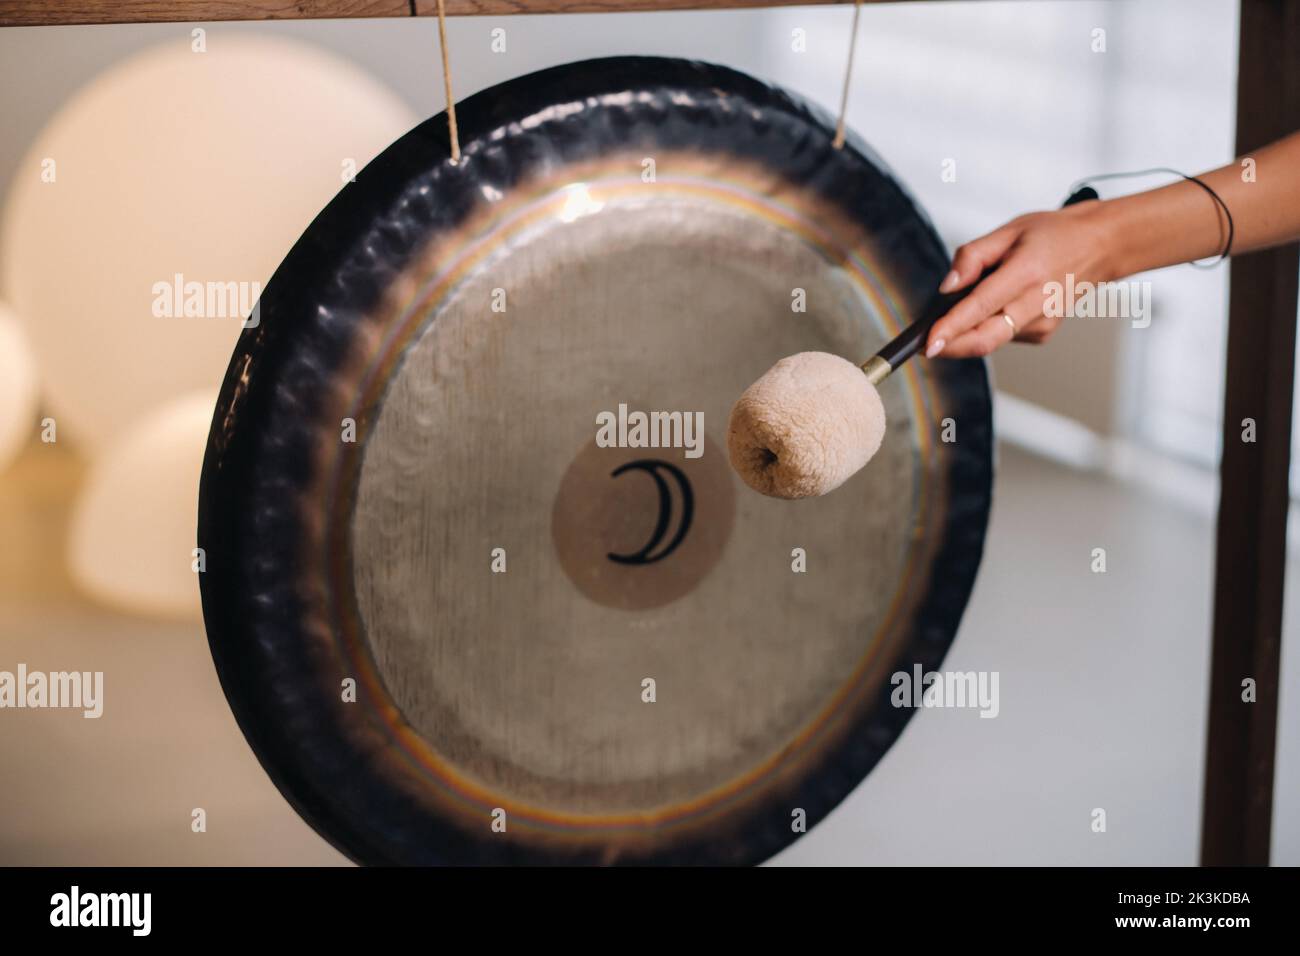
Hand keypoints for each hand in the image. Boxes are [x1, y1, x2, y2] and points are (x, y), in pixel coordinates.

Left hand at [925, 200, 1119, 358]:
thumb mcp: (1010, 230)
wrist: (1100, 247)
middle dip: (950, 346)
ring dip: (968, 330)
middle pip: (985, 339)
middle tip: (924, 344)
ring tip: (971, 303)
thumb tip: (946, 287)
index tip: (928, 344)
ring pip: (991, 339)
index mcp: (1026, 273)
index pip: (981, 308)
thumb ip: (973, 257)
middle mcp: (1037, 303)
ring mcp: (1043, 323)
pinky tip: (999, 305)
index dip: (951, 329)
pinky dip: (989, 325)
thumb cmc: (1054, 235)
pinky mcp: (1043, 334)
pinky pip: (1003, 336)